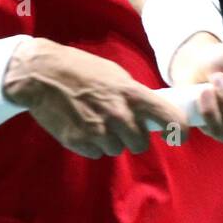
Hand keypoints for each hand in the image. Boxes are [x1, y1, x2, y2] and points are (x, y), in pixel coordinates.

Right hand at [3, 38, 187, 158]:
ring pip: (116, 149)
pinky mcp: (79, 142)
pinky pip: (96, 152)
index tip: (180, 136)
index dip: (180, 130)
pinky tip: (80, 124)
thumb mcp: (115, 75)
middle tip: (119, 123)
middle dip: (132, 137)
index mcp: (132, 94)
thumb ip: (134, 96)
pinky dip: (90, 143)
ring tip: (94, 119)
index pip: (169, 117)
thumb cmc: (81, 70)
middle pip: (140, 144)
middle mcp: (119, 115)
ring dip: (109, 139)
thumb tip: (150, 114)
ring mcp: (99, 130)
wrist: (41, 75)